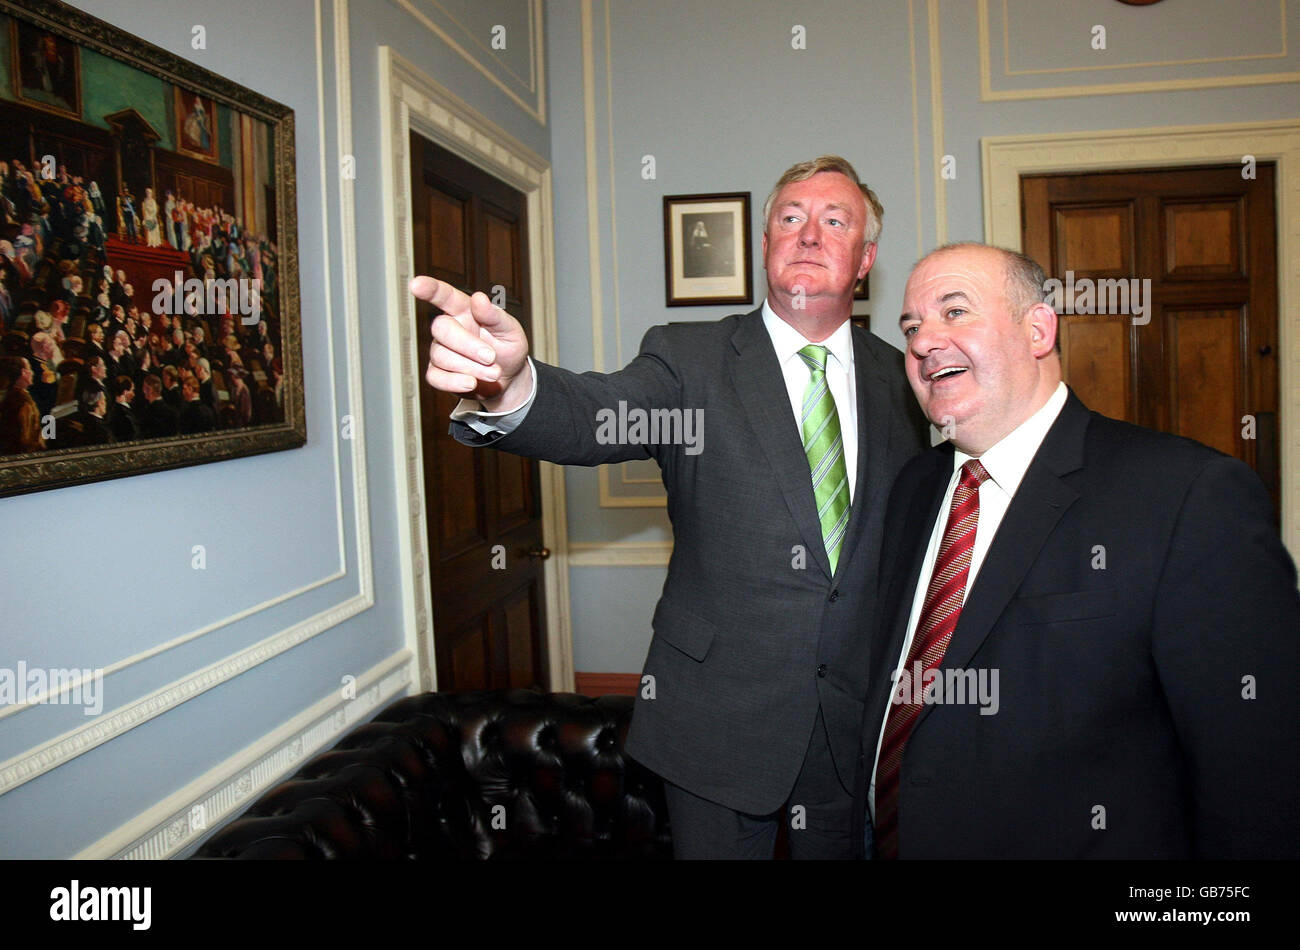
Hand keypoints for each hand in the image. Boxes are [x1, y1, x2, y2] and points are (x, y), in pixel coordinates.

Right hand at [410, 276, 530, 411]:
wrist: (509, 379)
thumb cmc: (508, 349)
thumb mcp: (511, 331)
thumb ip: (496, 316)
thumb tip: (479, 298)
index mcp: (465, 311)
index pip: (444, 295)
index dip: (430, 289)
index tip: (416, 284)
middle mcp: (449, 328)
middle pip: (441, 328)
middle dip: (467, 345)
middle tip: (491, 357)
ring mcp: (440, 351)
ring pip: (441, 356)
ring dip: (470, 367)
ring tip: (494, 373)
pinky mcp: (438, 373)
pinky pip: (436, 377)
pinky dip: (454, 382)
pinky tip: (472, 383)